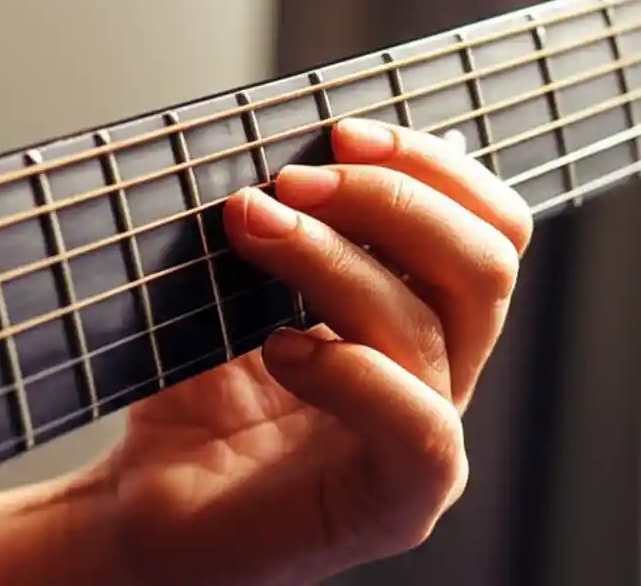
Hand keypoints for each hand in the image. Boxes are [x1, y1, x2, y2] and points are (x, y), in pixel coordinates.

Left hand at [107, 118, 532, 583]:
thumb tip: (326, 141)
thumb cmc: (198, 397)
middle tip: (293, 182)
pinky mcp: (399, 502)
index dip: (434, 167)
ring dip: (334, 261)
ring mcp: (428, 441)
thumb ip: (300, 220)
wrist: (147, 508)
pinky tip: (275, 352)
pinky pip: (417, 425)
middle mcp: (442, 374)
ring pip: (431, 327)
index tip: (341, 134)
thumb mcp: (247, 283)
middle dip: (392, 199)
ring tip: (251, 231)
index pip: (493, 227)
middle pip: (487, 264)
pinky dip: (346, 369)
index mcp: (426, 314)